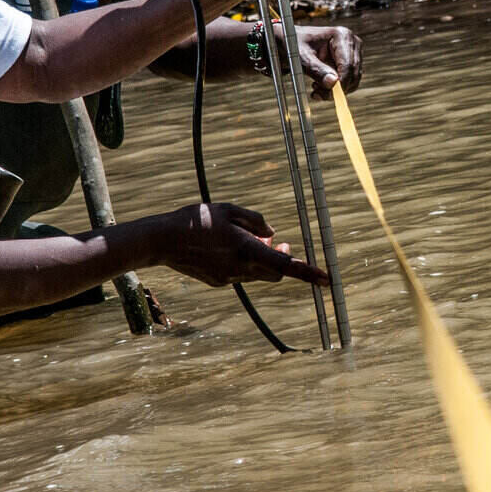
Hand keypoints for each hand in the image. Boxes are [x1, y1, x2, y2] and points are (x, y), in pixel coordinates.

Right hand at [155, 202, 327, 286]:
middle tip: (284, 242)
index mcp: (247, 250)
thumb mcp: (228, 209)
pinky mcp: (218, 282)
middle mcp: (241, 269)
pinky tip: (228, 247)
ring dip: (263, 260)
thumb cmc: (195, 220)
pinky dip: (244, 263)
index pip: (286, 265)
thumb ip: (255, 220)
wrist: (162, 241)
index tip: (328, 279)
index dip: (309, 272)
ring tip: (253, 239)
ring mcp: (229, 279)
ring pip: (258, 274)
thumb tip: (273, 233)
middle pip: (276, 272)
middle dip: (284, 260)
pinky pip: (240, 274)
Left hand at [296, 24, 361, 97]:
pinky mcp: (350, 63)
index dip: (341, 82)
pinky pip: (348, 82)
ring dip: (334, 90)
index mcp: (341, 35)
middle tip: (317, 94)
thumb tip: (333, 82)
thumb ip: (316, 70)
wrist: (291, 42)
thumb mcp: (302, 57)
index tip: (327, 94)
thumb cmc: (295, 45)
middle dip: (336, 88)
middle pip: (353, 73)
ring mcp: (353, 53)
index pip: (348, 64)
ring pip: (352, 81)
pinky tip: (319, 86)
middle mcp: (352, 43)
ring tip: (315, 88)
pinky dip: (335, 89)